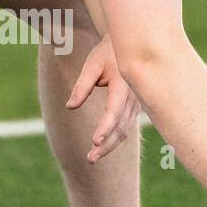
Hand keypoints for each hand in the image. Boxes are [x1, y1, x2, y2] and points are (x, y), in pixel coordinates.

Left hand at [66, 35, 141, 163]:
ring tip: (91, 158)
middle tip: (89, 158)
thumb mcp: (91, 65)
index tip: (94, 141)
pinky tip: (101, 148)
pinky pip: (124, 127)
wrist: (127, 47)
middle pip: (120, 127)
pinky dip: (114, 139)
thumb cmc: (106, 53)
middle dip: (106, 145)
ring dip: (109, 146)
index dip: (105, 127)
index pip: (114, 110)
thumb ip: (81, 86)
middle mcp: (134, 97)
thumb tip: (70, 107)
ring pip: (124, 130)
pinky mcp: (134, 108)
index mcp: (124, 84)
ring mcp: (136, 104)